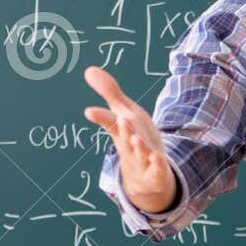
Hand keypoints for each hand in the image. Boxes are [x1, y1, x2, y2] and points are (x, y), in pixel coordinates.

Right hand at [83, 66, 177, 212]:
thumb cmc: (134, 137)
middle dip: (124, 129)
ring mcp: (142, 161)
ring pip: (139, 154)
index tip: (89, 111)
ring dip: (138, 147)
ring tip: (135, 138)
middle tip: (121, 119)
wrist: (146, 176)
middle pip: (125, 137)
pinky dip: (157, 164)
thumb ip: (110, 92)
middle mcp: (129, 146)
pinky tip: (157, 158)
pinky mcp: (155, 172)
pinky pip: (156, 169)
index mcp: (122, 131)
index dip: (101, 116)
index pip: (110, 122)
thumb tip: (89, 69)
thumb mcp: (125, 113)